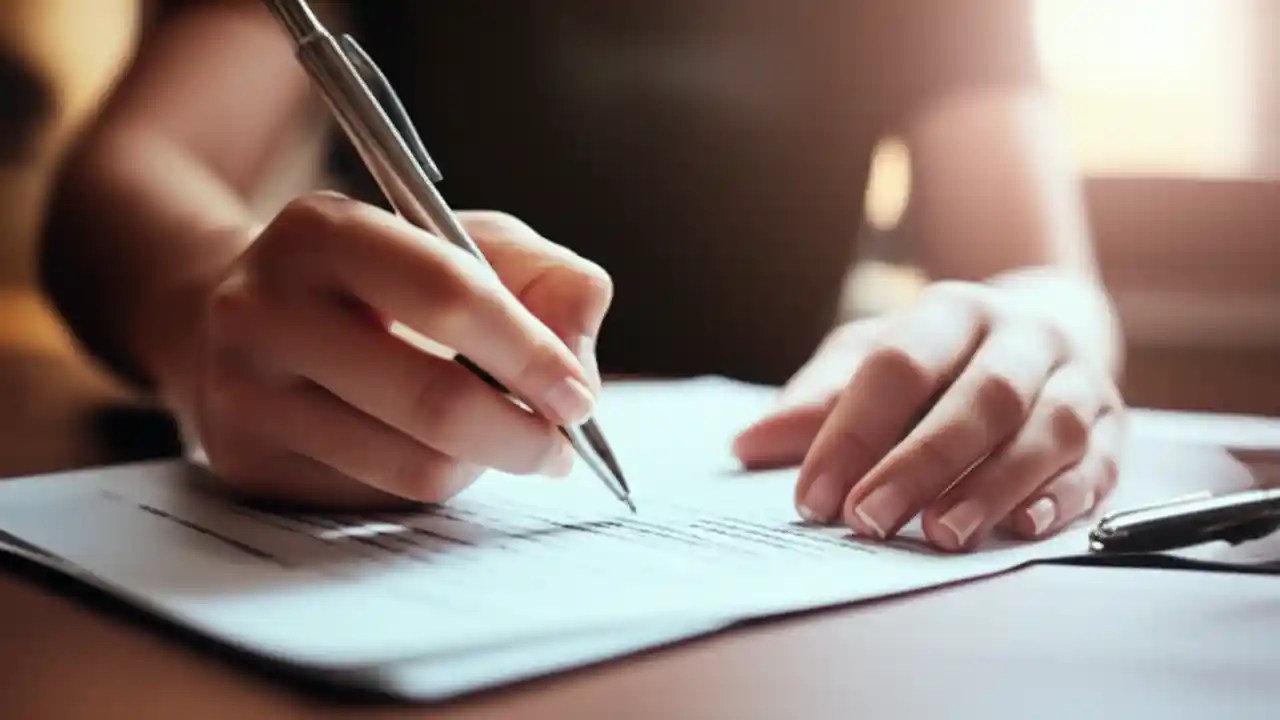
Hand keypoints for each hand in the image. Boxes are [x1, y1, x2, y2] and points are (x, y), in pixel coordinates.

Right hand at [162, 192, 611, 507]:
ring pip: (415, 467)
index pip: (449, 295)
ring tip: (505, 441)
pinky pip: (383, 499)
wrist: (253, 320)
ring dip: (486, 464)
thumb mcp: (465, 244)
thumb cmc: (383, 281)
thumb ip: (544, 278)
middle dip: (523, 434)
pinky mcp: (248, 464)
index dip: (531, 353)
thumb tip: (580, 350)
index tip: (578, 396)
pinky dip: (435, 482)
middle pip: (435, 401)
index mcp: (323, 231)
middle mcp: (264, 310)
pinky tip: (438, 452)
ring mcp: (245, 394)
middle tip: (561, 445)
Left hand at [732, 281, 1123, 551]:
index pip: (898, 366)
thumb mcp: (870, 357)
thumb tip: (747, 445)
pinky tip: (1022, 528)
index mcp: (953, 310)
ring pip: (1048, 429)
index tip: (813, 497)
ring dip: (994, 485)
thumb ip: (818, 400)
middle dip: (920, 462)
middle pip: (980, 397)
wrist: (1043, 330)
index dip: (853, 432)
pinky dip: (1062, 497)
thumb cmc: (939, 357)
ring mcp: (1078, 379)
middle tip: (868, 520)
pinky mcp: (1117, 430)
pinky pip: (1100, 464)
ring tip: (941, 535)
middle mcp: (1023, 336)